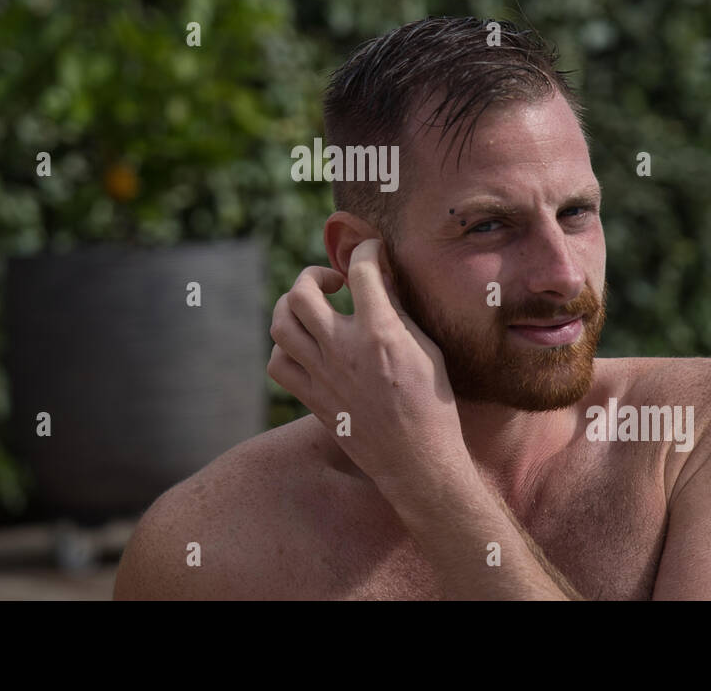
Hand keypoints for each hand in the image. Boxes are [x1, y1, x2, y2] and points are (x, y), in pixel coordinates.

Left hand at [267, 239, 469, 497]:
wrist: (417, 461)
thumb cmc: (433, 405)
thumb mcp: (426, 349)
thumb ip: (398, 309)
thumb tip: (381, 274)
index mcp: (379, 332)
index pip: (361, 269)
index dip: (366, 249)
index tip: (373, 251)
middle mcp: (343, 349)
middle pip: (301, 293)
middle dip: (313, 275)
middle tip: (334, 281)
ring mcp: (322, 375)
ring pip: (281, 324)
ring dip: (291, 306)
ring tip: (312, 307)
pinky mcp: (312, 398)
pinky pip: (277, 363)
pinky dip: (284, 347)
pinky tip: (305, 345)